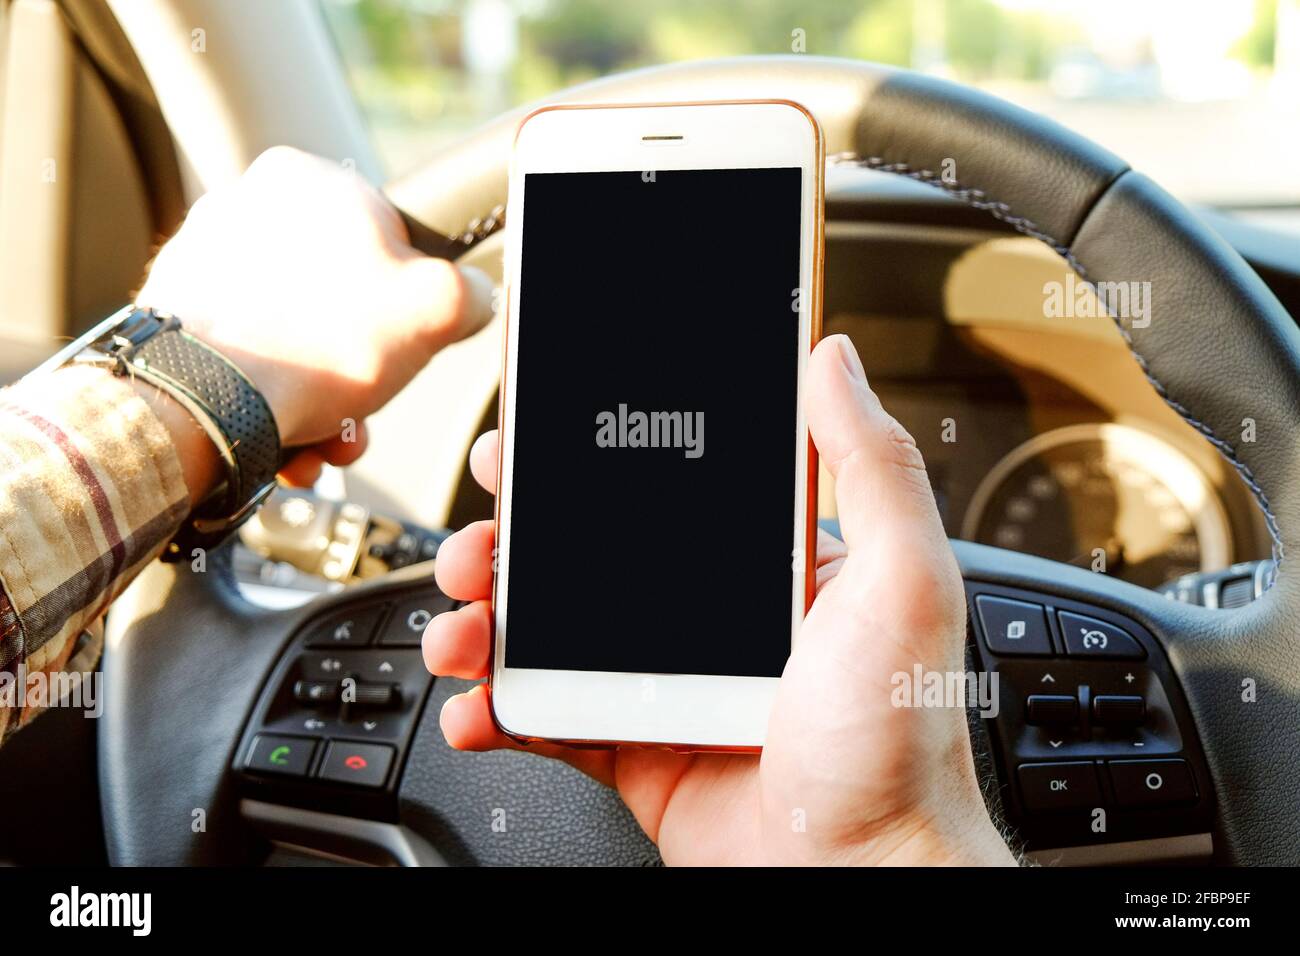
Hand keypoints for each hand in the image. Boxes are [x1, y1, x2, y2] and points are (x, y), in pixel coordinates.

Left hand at [137, 146, 492, 489]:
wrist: (198, 403)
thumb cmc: (312, 346)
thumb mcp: (435, 310)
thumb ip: (469, 293)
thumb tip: (471, 298)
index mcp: (309, 178)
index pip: (389, 237)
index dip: (408, 300)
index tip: (406, 341)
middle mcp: (247, 204)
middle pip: (339, 295)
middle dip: (360, 362)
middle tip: (366, 400)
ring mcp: (206, 257)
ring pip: (295, 333)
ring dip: (322, 392)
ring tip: (326, 433)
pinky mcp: (178, 310)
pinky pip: (249, 355)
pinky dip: (274, 397)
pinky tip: (287, 433)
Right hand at [423, 334, 1015, 865]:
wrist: (862, 873)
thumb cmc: (899, 739)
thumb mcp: (902, 580)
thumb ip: (870, 465)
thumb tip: (833, 358)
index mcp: (762, 567)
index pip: (659, 490)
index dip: (586, 463)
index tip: (533, 444)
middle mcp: (707, 618)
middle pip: (584, 559)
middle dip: (514, 541)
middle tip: (482, 542)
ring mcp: (664, 684)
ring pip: (549, 633)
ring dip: (488, 620)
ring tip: (463, 625)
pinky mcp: (633, 748)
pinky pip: (544, 718)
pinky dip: (495, 709)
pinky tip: (477, 704)